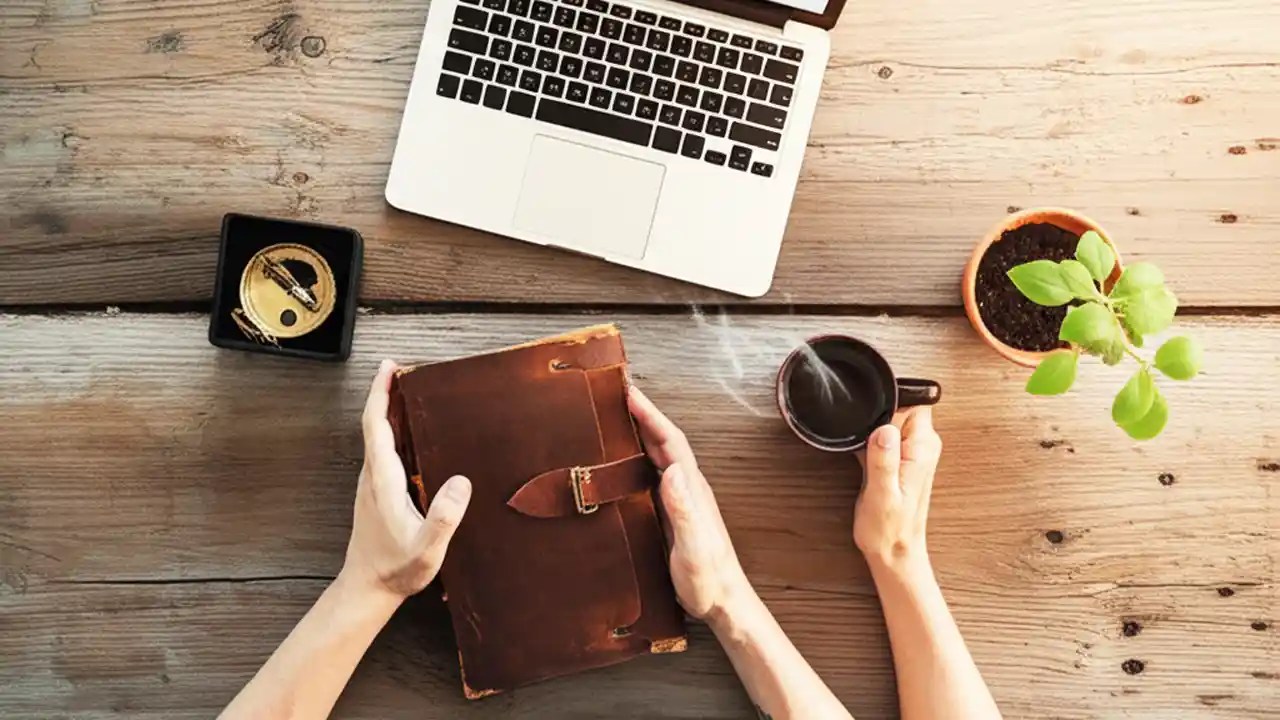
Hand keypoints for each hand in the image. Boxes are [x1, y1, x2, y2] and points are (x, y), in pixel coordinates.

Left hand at [342, 359, 471, 599]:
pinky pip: (382, 452)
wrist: (367, 590)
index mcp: (383, 481)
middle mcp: (373, 477)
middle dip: (386, 393)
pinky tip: (409, 437)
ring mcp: (372, 486)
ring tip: (408, 395)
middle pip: (375, 424)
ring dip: (388, 412)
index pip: (377, 426)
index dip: (381, 394)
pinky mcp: (376, 495)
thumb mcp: (427, 548)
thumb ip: (444, 517)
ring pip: (376, 438)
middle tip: (402, 370)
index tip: (390, 368)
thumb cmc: (396, 569)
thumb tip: (461, 482)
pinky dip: (392, 432)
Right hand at [628, 387, 753, 621]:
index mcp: (691, 489)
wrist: (723, 603)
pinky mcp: (671, 513)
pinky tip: (620, 462)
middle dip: (642, 413)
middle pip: (663, 440)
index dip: (650, 415)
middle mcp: (687, 488)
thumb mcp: (694, 547)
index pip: (670, 441)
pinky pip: (651, 475)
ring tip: (613, 417)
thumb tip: (673, 471)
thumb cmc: (709, 580)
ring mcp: (680, 500)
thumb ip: (685, 510)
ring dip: (639, 432)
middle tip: (614, 393)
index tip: (629, 393)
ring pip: (657, 455)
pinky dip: (636, 458)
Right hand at [854, 406, 941, 575]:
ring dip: (872, 434)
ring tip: (868, 463)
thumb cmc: (890, 531)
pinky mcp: (897, 460)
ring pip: (889, 422)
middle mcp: (920, 448)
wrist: (893, 553)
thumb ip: (883, 460)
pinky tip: (865, 466)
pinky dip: (869, 444)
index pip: (914, 404)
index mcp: (921, 450)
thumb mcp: (882, 495)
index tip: (874, 425)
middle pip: (899, 408)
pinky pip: (882, 437)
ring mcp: (910, 453)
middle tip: (869, 451)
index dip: (890, 405)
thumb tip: (884, 429)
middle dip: (877, 419)